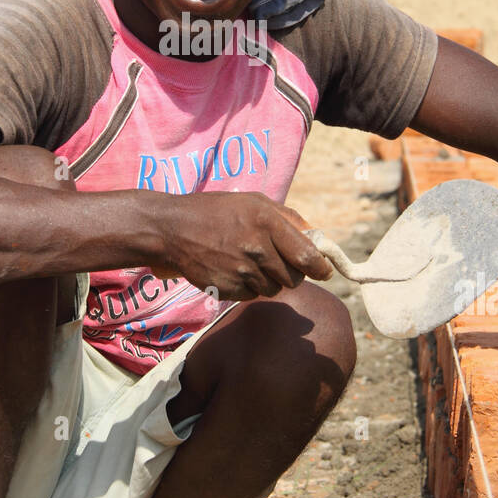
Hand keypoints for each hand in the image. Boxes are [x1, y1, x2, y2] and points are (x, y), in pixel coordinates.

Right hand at [150, 191, 332, 300]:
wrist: (173, 229)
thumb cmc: (217, 211)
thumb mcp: (255, 201)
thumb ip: (289, 218)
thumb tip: (316, 236)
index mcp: (267, 222)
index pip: (307, 256)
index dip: (320, 268)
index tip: (324, 271)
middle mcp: (256, 248)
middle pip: (294, 278)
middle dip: (292, 274)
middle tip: (279, 262)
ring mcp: (241, 272)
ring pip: (274, 289)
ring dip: (269, 280)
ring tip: (250, 262)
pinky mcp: (228, 289)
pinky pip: (252, 296)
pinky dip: (249, 287)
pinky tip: (234, 270)